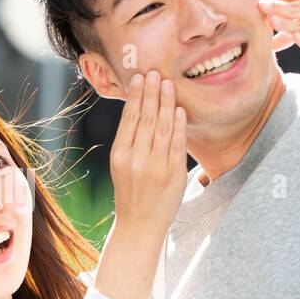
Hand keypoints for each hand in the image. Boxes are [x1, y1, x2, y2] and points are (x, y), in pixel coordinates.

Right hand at [93, 69, 187, 298]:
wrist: (140, 226)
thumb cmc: (131, 193)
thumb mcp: (122, 166)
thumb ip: (130, 142)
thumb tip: (139, 111)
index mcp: (120, 155)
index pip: (129, 119)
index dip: (135, 97)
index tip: (139, 78)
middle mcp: (136, 159)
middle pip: (145, 119)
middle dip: (151, 93)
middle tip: (155, 72)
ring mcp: (155, 167)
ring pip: (161, 128)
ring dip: (165, 103)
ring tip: (168, 84)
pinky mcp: (173, 174)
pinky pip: (176, 144)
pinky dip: (178, 125)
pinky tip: (179, 109)